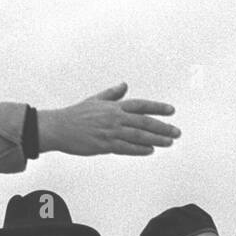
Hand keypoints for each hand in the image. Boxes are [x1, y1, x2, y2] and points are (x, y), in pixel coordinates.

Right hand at [38, 83, 179, 156]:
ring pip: (138, 136)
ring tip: (168, 142)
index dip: (158, 108)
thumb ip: (112, 94)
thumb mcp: (95, 99)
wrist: (58, 127)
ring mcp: (110, 132)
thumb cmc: (75, 115)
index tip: (171, 111)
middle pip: (144, 122)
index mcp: (114, 106)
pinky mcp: (103, 145)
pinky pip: (125, 148)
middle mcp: (115, 118)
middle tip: (176, 132)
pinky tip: (150, 150)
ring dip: (155, 139)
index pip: (141, 105)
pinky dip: (139, 149)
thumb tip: (124, 85)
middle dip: (162, 127)